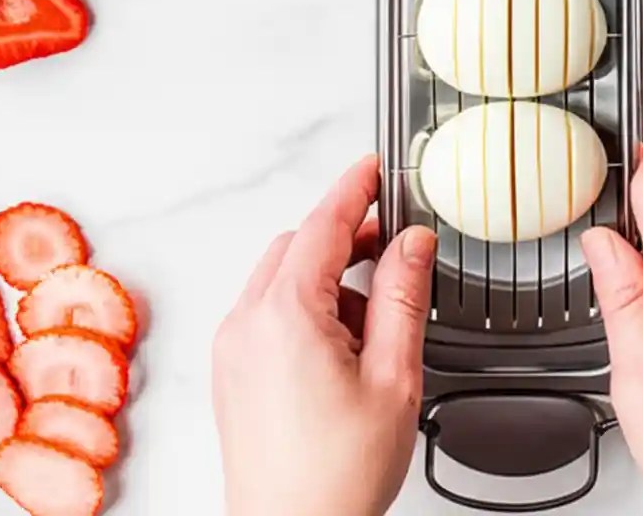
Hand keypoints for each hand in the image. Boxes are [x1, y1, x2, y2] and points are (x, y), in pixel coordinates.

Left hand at [212, 155, 437, 515]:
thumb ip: (402, 297)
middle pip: (296, 247)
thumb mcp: (393, 376)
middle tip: (393, 248)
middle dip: (344, 237)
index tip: (374, 169)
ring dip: (325, 278)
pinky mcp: (231, 373)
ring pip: (280, 280)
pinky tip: (342, 349)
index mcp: (285, 316)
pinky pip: (265, 313)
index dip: (354, 190)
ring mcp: (232, 349)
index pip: (322, 225)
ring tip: (374, 327)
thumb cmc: (336, 474)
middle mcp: (246, 324)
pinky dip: (303, 309)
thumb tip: (412, 244)